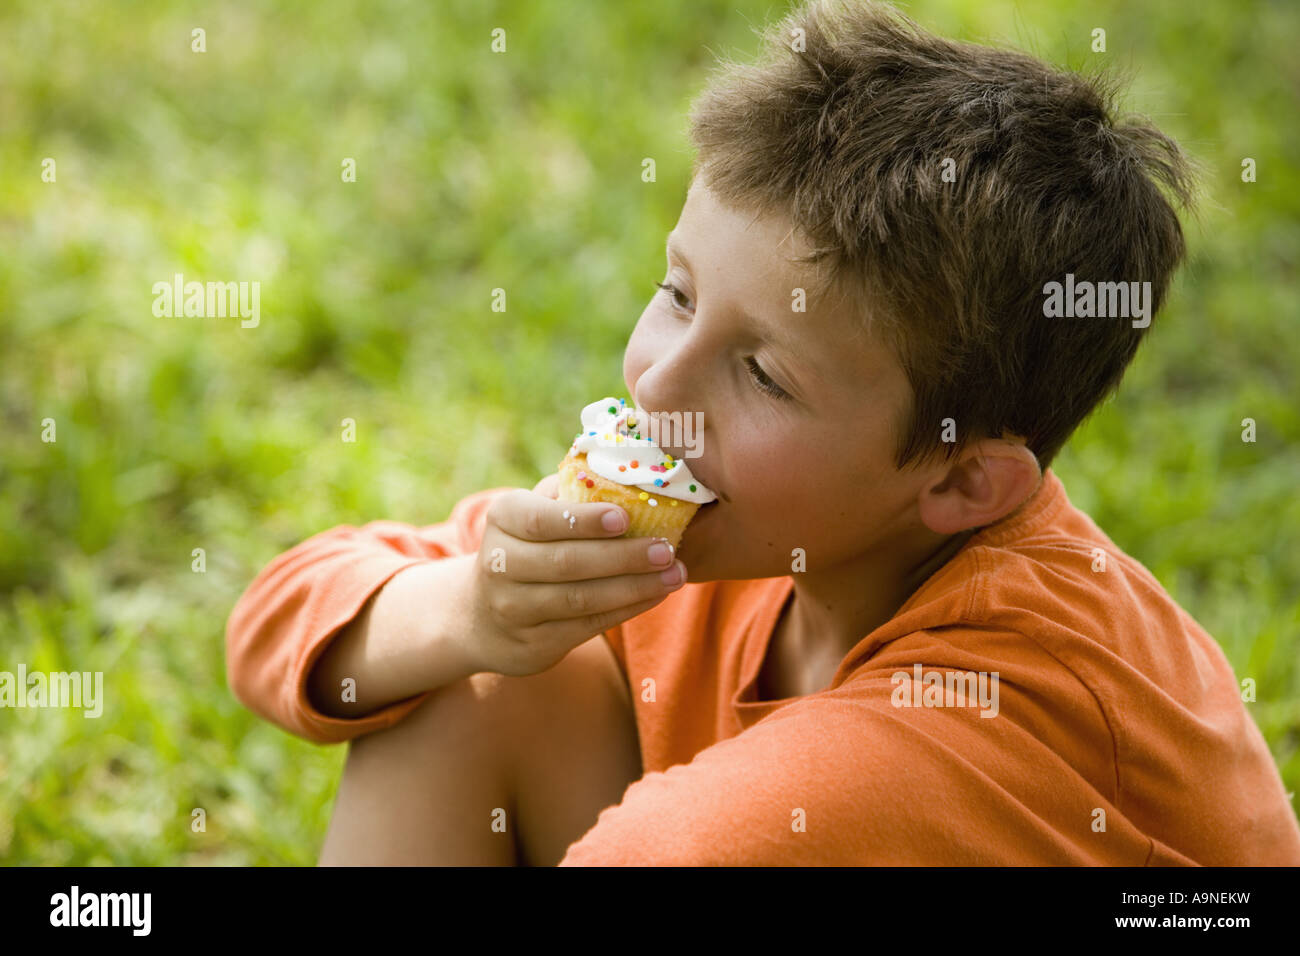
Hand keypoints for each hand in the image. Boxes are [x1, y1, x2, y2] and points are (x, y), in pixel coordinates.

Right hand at [463, 478, 687, 677]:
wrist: (482, 616)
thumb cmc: (528, 546)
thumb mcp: (534, 510)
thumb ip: (570, 490)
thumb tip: (629, 470)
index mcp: (502, 519)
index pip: (539, 519)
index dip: (583, 521)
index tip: (625, 518)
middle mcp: (500, 565)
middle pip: (566, 562)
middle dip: (623, 557)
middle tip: (667, 549)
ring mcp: (514, 609)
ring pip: (581, 599)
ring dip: (634, 587)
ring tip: (674, 574)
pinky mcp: (535, 644)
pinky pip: (588, 626)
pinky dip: (627, 609)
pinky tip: (656, 595)